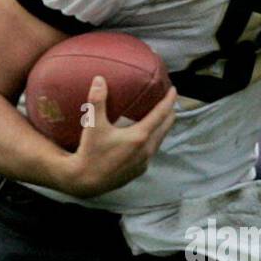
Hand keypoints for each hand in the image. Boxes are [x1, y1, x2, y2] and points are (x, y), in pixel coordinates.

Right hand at [59, 76, 176, 197]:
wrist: (86, 181)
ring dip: (162, 128)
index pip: (161, 114)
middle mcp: (146, 149)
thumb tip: (99, 79)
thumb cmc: (90, 152)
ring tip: (162, 118)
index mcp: (139, 136)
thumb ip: (97, 101)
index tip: (174, 90)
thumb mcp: (93, 125)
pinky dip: (154, 140)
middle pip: (165, 128)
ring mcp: (144, 162)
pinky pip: (151, 151)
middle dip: (170, 113)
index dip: (169, 101)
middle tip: (171, 101)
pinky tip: (147, 138)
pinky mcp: (139, 170)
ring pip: (159, 140)